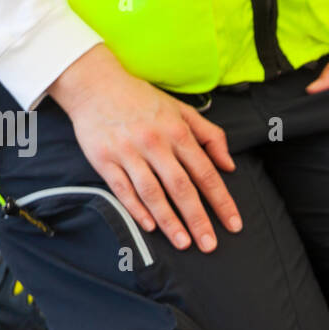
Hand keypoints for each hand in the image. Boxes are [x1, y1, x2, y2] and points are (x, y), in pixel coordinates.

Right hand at [47, 45, 240, 252]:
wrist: (95, 84)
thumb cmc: (143, 100)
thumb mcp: (182, 110)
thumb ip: (210, 136)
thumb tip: (229, 165)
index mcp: (177, 132)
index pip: (206, 172)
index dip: (221, 201)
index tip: (233, 224)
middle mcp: (154, 143)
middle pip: (181, 187)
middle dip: (198, 218)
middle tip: (210, 245)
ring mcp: (128, 152)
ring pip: (152, 192)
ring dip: (169, 220)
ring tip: (184, 243)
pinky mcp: (104, 160)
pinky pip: (122, 189)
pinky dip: (136, 209)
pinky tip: (150, 227)